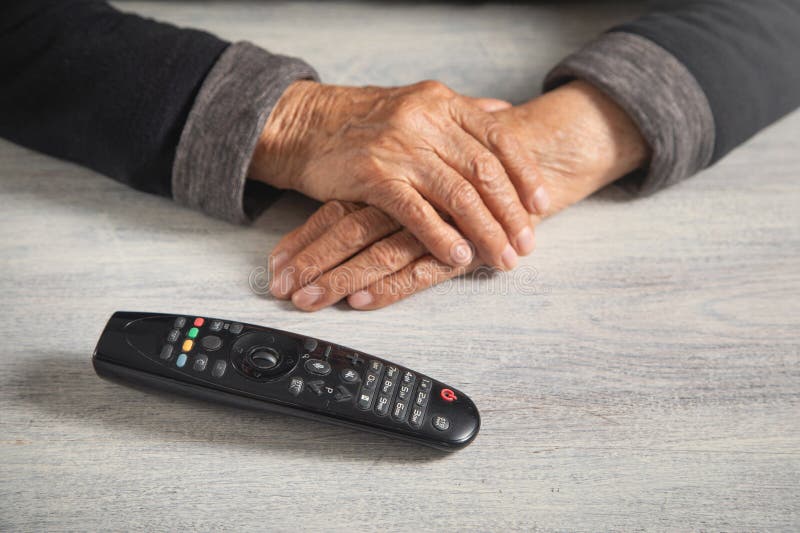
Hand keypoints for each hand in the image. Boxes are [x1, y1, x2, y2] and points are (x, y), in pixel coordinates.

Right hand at [248, 80, 549, 294]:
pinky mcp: (373, 175)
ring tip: (501, 258)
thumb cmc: (366, 121)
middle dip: (511, 212)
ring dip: (486, 231)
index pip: (500, 139)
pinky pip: (417, 212)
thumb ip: (463, 111)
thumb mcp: (419, 104)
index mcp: (443, 103)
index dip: (525, 174)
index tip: (542, 204)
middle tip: (527, 244)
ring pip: (458, 194)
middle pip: (485, 171)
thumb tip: (507, 112)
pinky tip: (459, 256)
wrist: (307, 125)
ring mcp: (400, 147)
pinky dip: (441, 237)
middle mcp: (426, 120)